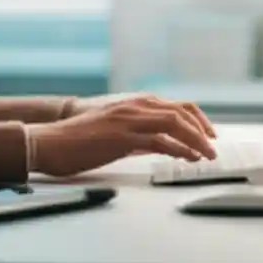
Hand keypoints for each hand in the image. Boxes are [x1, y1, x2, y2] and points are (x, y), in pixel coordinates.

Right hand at [29, 96, 217, 176]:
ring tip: (206, 155)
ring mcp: (128, 120)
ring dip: (196, 140)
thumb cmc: (77, 140)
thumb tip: (161, 146)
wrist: (49, 141)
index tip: (208, 134)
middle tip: (213, 147)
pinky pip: (160, 141)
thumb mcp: (113, 132)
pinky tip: (187, 159)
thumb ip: (138, 135)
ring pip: (174, 123)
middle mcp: (134, 106)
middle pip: (180, 112)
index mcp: (132, 104)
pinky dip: (178, 149)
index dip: (196, 119)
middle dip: (202, 130)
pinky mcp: (122, 137)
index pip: (175, 106)